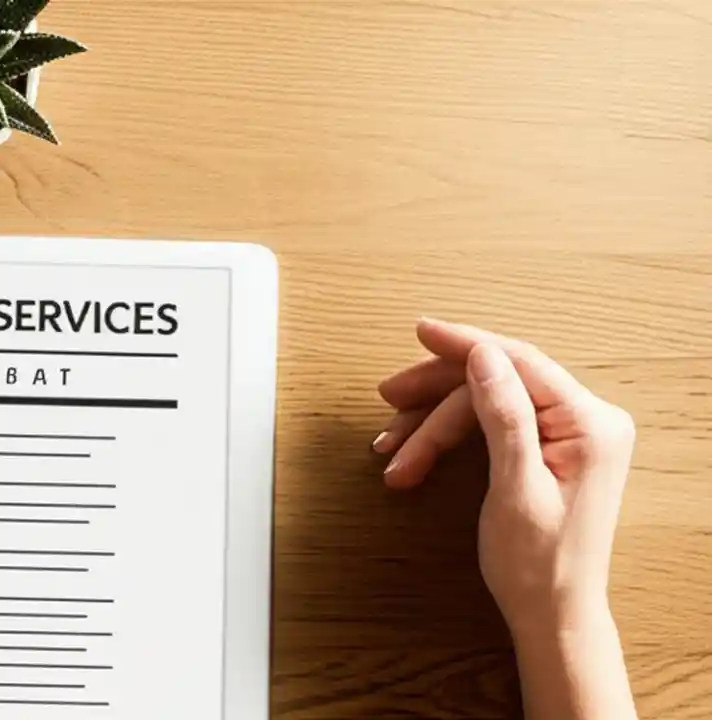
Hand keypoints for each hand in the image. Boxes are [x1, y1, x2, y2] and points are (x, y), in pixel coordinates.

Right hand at [375, 319, 634, 636]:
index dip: (465, 344)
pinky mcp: (549, 448)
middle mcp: (587, 420)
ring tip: (391, 450)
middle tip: (388, 401)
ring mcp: (569, 434)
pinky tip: (413, 455)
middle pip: (497, 380)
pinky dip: (449, 437)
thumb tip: (483, 356)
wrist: (551, 614)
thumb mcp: (515, 488)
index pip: (519, 361)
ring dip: (433, 424)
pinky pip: (492, 424)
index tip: (421, 331)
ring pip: (485, 403)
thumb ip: (504, 416)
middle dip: (437, 394)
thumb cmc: (538, 564)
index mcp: (590, 424)